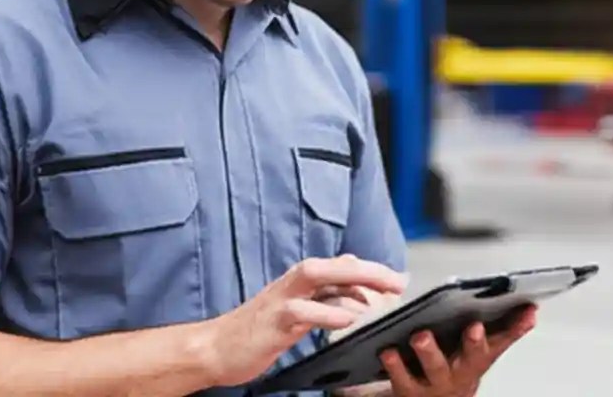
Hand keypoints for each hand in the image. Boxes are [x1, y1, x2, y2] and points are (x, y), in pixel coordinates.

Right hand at [202, 254, 406, 387]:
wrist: (214, 348)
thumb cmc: (256, 330)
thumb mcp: (295, 310)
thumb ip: (322, 296)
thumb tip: (355, 286)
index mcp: (299, 282)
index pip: (340, 266)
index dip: (371, 270)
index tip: (398, 278)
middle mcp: (291, 284)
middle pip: (334, 265)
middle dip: (368, 270)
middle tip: (398, 281)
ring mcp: (280, 300)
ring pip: (317, 277)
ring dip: (351, 281)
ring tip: (381, 293)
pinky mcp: (272, 322)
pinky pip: (301, 311)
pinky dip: (326, 312)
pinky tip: (347, 318)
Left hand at [380, 305, 538, 396]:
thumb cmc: (459, 367)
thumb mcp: (484, 351)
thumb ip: (507, 330)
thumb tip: (531, 309)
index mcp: (480, 358)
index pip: (500, 341)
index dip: (511, 330)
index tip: (522, 312)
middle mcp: (460, 373)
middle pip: (471, 358)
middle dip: (474, 343)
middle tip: (473, 326)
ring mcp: (434, 384)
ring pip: (433, 369)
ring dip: (429, 352)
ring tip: (421, 336)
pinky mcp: (407, 389)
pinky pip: (401, 379)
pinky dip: (395, 365)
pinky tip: (387, 351)